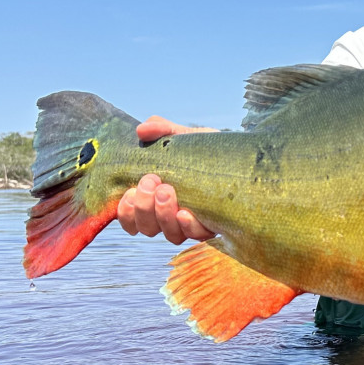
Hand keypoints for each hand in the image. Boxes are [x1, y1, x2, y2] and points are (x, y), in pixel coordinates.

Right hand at [116, 116, 217, 243]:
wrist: (237, 155)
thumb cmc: (203, 150)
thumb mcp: (181, 137)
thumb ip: (161, 130)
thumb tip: (142, 129)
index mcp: (154, 199)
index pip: (130, 219)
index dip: (125, 212)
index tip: (129, 192)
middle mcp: (169, 217)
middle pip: (146, 228)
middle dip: (144, 207)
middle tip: (152, 181)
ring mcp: (191, 223)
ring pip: (169, 235)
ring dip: (163, 215)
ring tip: (168, 190)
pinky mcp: (212, 225)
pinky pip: (196, 235)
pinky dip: (187, 226)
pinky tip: (186, 213)